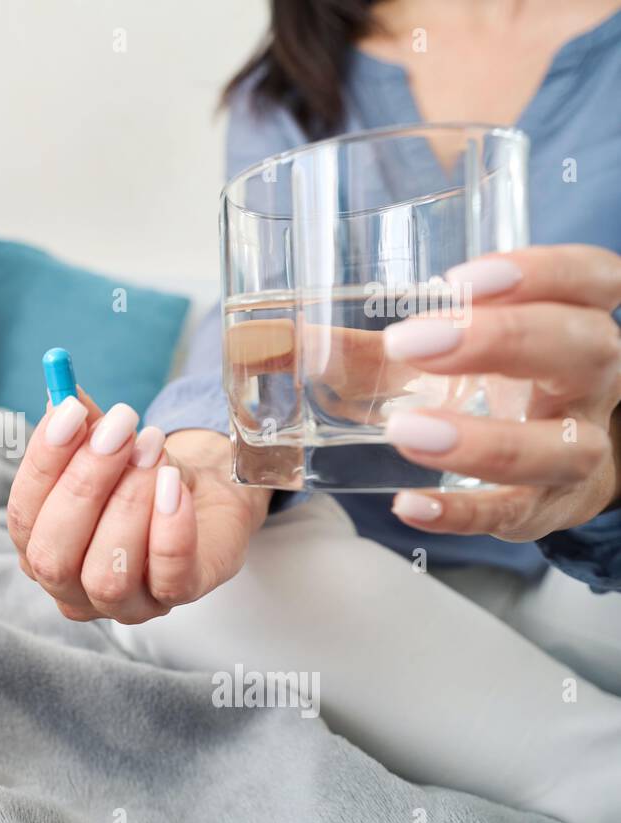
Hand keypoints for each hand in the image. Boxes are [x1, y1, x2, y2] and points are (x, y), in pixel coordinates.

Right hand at [7, 387, 271, 623]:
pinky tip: (174, 486)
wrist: (206, 498)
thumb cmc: (143, 475)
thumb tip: (59, 393)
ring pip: (106, 576)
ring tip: (152, 451)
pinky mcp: (175, 598)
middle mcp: (70, 586)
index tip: (68, 411)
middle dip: (85, 485)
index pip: (22, 516)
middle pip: (53, 554)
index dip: (43, 463)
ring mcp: (122, 604)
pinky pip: (168, 578)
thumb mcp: (109, 445)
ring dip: (127, 506)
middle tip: (119, 429)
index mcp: (39, 546)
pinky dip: (170, 530)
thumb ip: (81, 424)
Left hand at [382, 245, 620, 539]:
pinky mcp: (546, 508)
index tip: (464, 280)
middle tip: (412, 343)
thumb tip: (270, 342)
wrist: (550, 466)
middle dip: (502, 340)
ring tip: (406, 432)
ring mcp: (577, 449)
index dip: (543, 272)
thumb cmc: (491, 389)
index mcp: (571, 321)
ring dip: (485, 440)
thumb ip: (367, 347)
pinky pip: (515, 513)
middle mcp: (589, 382)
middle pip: (584, 347)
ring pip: (566, 444)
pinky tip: (409, 504)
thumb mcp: (442, 358)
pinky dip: (462, 512)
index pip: (591, 280)